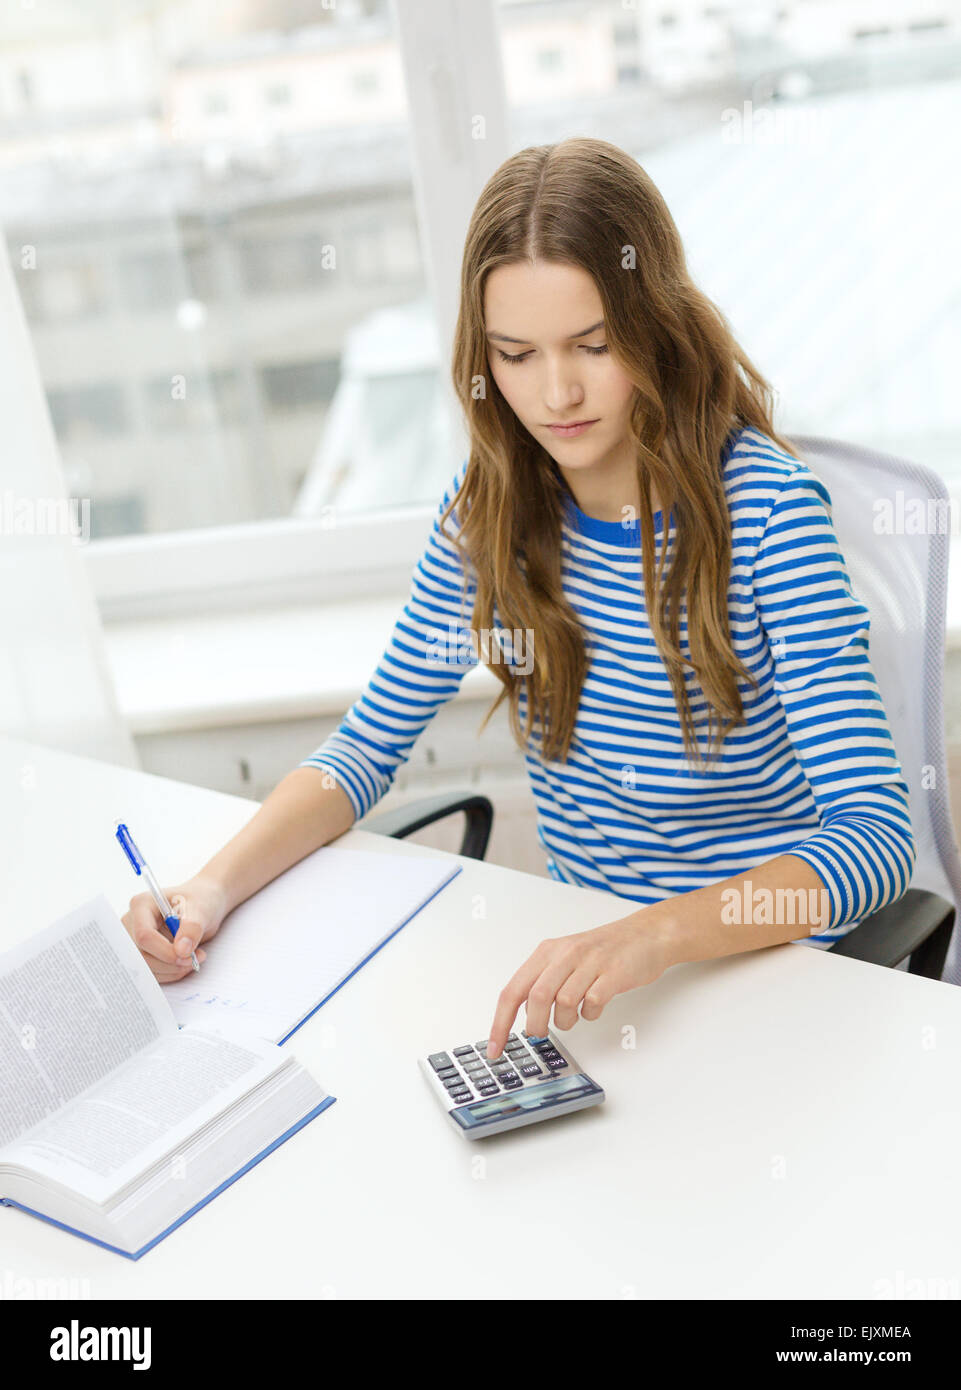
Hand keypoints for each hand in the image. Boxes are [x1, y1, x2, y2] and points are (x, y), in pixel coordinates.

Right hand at [121, 874, 229, 983]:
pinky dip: (170, 972)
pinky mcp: (142, 951)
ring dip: (172, 970)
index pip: (144, 935)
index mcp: (142, 904)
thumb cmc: (200, 899)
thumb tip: (181, 950)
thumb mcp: (202, 909)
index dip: (164, 951)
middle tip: (194, 959)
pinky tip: (184, 962)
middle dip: (170, 963)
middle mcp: (132, 922)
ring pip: (145, 967)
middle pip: (142, 954)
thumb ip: (192, 928)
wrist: (203, 903)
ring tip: (193, 958)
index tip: (187, 956)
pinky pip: (151, 971)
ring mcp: (135, 938)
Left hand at [486, 907, 676, 1058]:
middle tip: (540, 1034)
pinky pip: (593, 1003)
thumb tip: (523, 1015)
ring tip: (574, 1016)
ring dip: (566, 1020)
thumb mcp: (566, 958)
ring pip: (564, 1002)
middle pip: (536, 997)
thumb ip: (543, 982)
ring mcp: (590, 963)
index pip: (513, 990)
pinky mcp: (613, 974)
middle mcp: (565, 954)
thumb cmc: (604, 950)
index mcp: (547, 952)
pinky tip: (593, 1008)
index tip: (495, 1048)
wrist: (646, 934)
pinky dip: (590, 1014)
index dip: (500, 1022)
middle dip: (535, 1026)